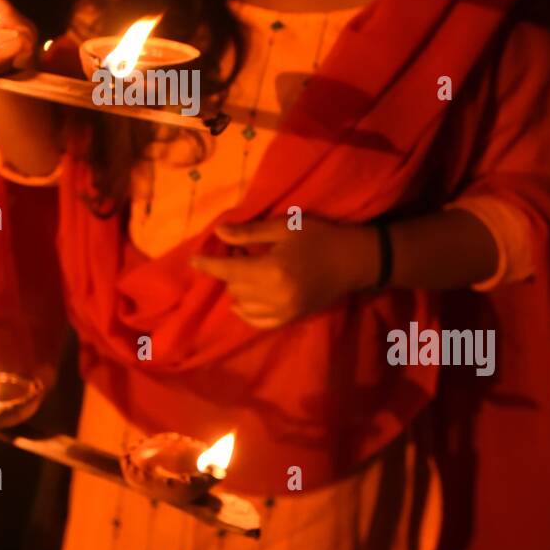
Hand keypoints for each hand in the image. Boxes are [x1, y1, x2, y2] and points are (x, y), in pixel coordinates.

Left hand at [190, 216, 378, 328]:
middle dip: (230, 270)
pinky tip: (245, 299)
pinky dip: (247, 311)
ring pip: (243, 306)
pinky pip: (258, 322)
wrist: (356, 261)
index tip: (194, 260)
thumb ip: (250, 233)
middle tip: (240, 251)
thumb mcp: (285, 227)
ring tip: (248, 270)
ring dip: (238, 289)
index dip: (208, 264)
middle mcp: (275, 296)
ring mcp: (284, 311)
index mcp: (271, 270)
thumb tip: (219, 233)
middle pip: (235, 287)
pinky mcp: (291, 319)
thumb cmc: (320, 237)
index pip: (228, 271)